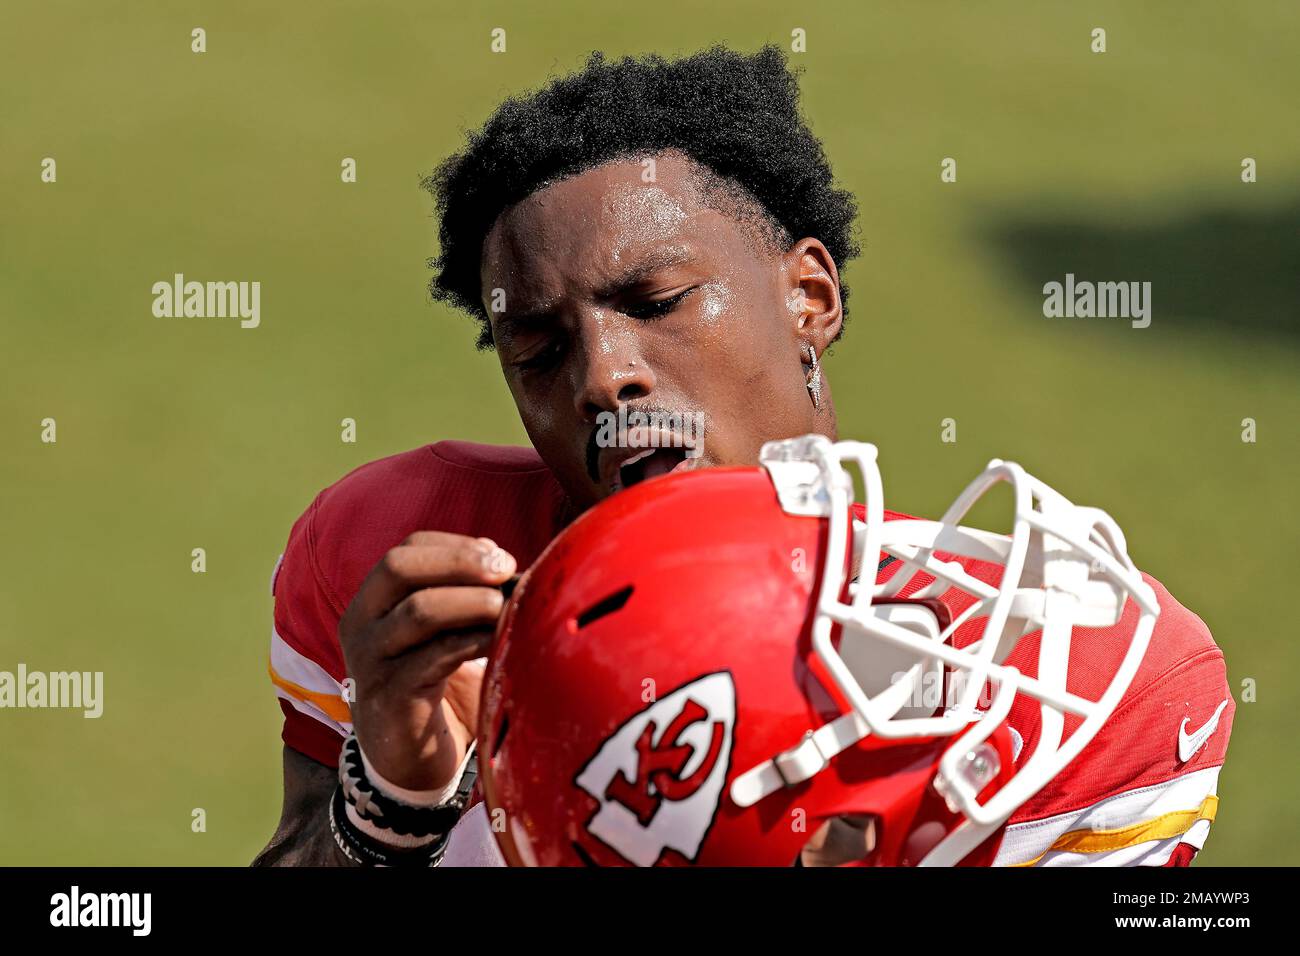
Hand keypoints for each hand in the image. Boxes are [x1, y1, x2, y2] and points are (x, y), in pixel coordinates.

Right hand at [338, 532, 515, 791]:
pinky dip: (475, 640)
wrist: (406, 759)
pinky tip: (501, 639)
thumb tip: (502, 561)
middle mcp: (360, 624)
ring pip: (419, 610)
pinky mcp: (390, 696)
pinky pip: (436, 656)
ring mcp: (370, 661)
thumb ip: (460, 596)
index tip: (502, 558)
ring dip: (473, 601)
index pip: (407, 550)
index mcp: (370, 601)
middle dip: (459, 561)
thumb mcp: (438, 634)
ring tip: (506, 607)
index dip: (456, 546)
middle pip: (399, 567)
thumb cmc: (432, 685)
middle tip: (505, 571)